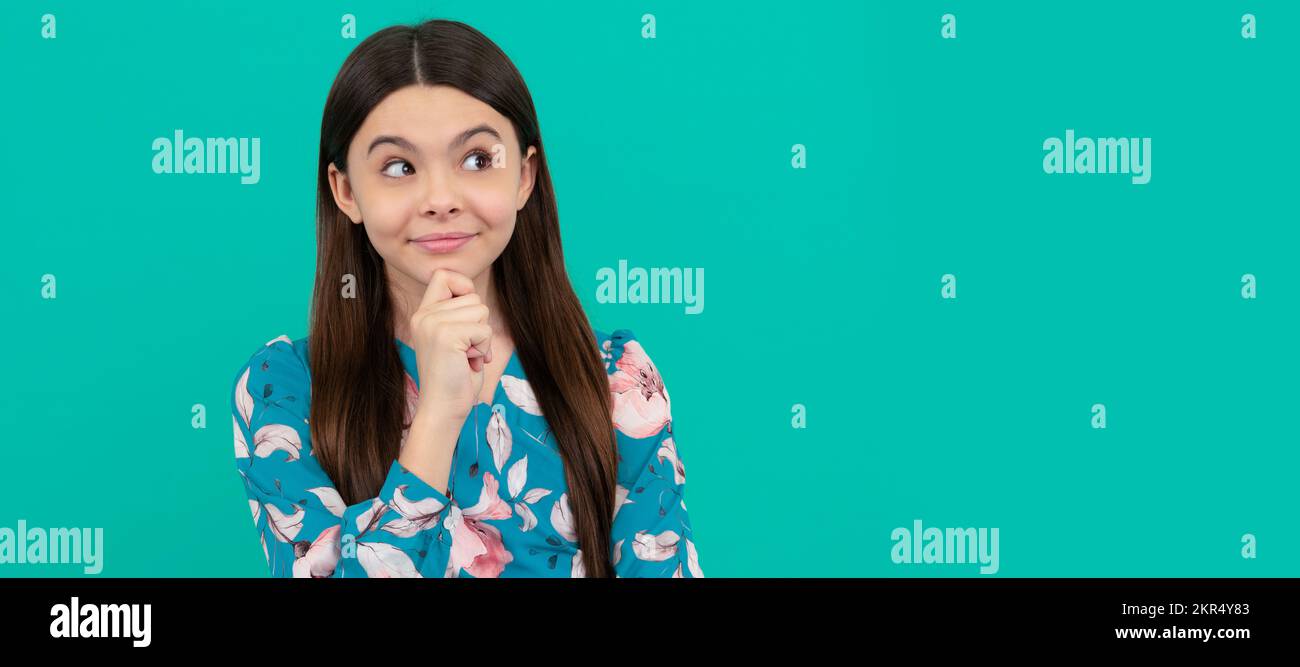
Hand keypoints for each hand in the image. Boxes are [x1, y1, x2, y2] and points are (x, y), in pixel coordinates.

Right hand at [408, 268, 493, 420]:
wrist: (442, 409)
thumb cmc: (454, 377)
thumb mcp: (454, 339)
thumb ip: (458, 315)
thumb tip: (475, 294)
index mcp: (423, 314)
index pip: (444, 275)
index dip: (464, 287)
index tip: (468, 315)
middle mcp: (424, 315)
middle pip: (472, 296)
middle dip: (479, 325)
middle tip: (466, 350)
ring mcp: (432, 324)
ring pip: (480, 310)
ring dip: (482, 338)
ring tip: (466, 357)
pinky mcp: (446, 335)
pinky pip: (483, 329)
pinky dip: (483, 349)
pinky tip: (469, 363)